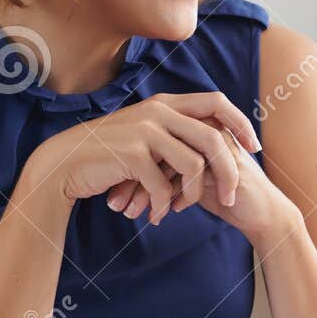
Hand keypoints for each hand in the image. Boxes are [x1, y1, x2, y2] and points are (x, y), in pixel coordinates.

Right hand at [23, 92, 260, 224]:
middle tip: (232, 197)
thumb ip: (174, 133)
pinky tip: (156, 216)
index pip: (217, 101)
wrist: (63, 164)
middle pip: (214, 138)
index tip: (254, 147)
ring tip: (181, 210)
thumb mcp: (144, 135)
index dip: (240, 122)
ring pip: (194, 165)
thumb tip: (214, 141)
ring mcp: (145, 130)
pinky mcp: (131, 154)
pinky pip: (165, 185)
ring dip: (193, 196)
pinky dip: (164, 205)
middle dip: (229, 171)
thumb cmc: (108, 155)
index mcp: (165, 103)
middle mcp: (158, 111)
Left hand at [106, 124, 297, 242]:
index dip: (127, 170)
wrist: (261, 213)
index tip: (113, 196)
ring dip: (147, 193)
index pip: (148, 145)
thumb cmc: (221, 197)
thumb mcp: (186, 183)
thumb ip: (163, 173)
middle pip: (153, 152)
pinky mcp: (225, 164)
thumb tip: (123, 182)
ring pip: (167, 164)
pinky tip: (164, 214)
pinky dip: (171, 198)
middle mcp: (202, 131)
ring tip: (132, 215)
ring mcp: (215, 146)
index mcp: (191, 130)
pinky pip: (188, 178)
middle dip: (130, 181)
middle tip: (115, 206)